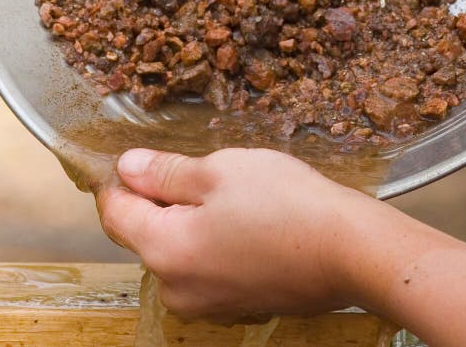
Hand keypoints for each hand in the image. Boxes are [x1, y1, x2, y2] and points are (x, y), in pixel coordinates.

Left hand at [96, 147, 377, 320]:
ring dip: (194, 222)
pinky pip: (209, 269)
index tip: (132, 158)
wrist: (349, 251)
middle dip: (163, 200)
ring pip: (180, 252)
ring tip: (237, 195)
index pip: (115, 212)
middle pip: (148, 234)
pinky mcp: (237, 307)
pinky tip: (252, 223)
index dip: (119, 180)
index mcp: (164, 250)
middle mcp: (177, 288)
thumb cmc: (285, 204)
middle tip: (204, 169)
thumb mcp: (220, 170)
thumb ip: (166, 172)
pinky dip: (217, 244)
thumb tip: (127, 167)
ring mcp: (208, 304)